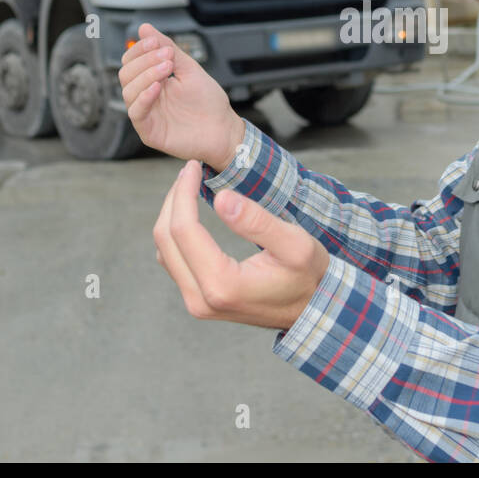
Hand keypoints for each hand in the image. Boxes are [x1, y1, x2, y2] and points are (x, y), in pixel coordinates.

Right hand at [119, 22, 243, 166]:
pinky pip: (136, 112)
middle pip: (126, 74)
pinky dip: (144, 97)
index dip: (139, 50)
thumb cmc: (209, 102)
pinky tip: (157, 88)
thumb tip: (145, 28)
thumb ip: (168, 49)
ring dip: (146, 75)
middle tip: (167, 57)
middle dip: (144, 61)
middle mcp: (146, 96)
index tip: (156, 42)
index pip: (131, 61)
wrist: (223, 129)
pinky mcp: (149, 131)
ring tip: (167, 69)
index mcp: (153, 80)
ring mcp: (146, 113)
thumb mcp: (189, 69)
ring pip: (128, 91)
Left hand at [153, 158, 329, 331]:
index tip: (193, 167)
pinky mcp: (199, 301)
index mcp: (222, 284)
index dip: (184, 193)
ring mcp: (197, 304)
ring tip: (188, 186)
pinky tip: (189, 212)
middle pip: (166, 240)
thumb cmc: (309, 277)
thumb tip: (220, 198)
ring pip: (165, 251)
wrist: (313, 310)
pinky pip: (175, 262)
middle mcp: (201, 299)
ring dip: (171, 215)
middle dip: (173, 200)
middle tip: (189, 171)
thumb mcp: (295, 244)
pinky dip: (176, 234)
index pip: (184, 230)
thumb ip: (257, 221)